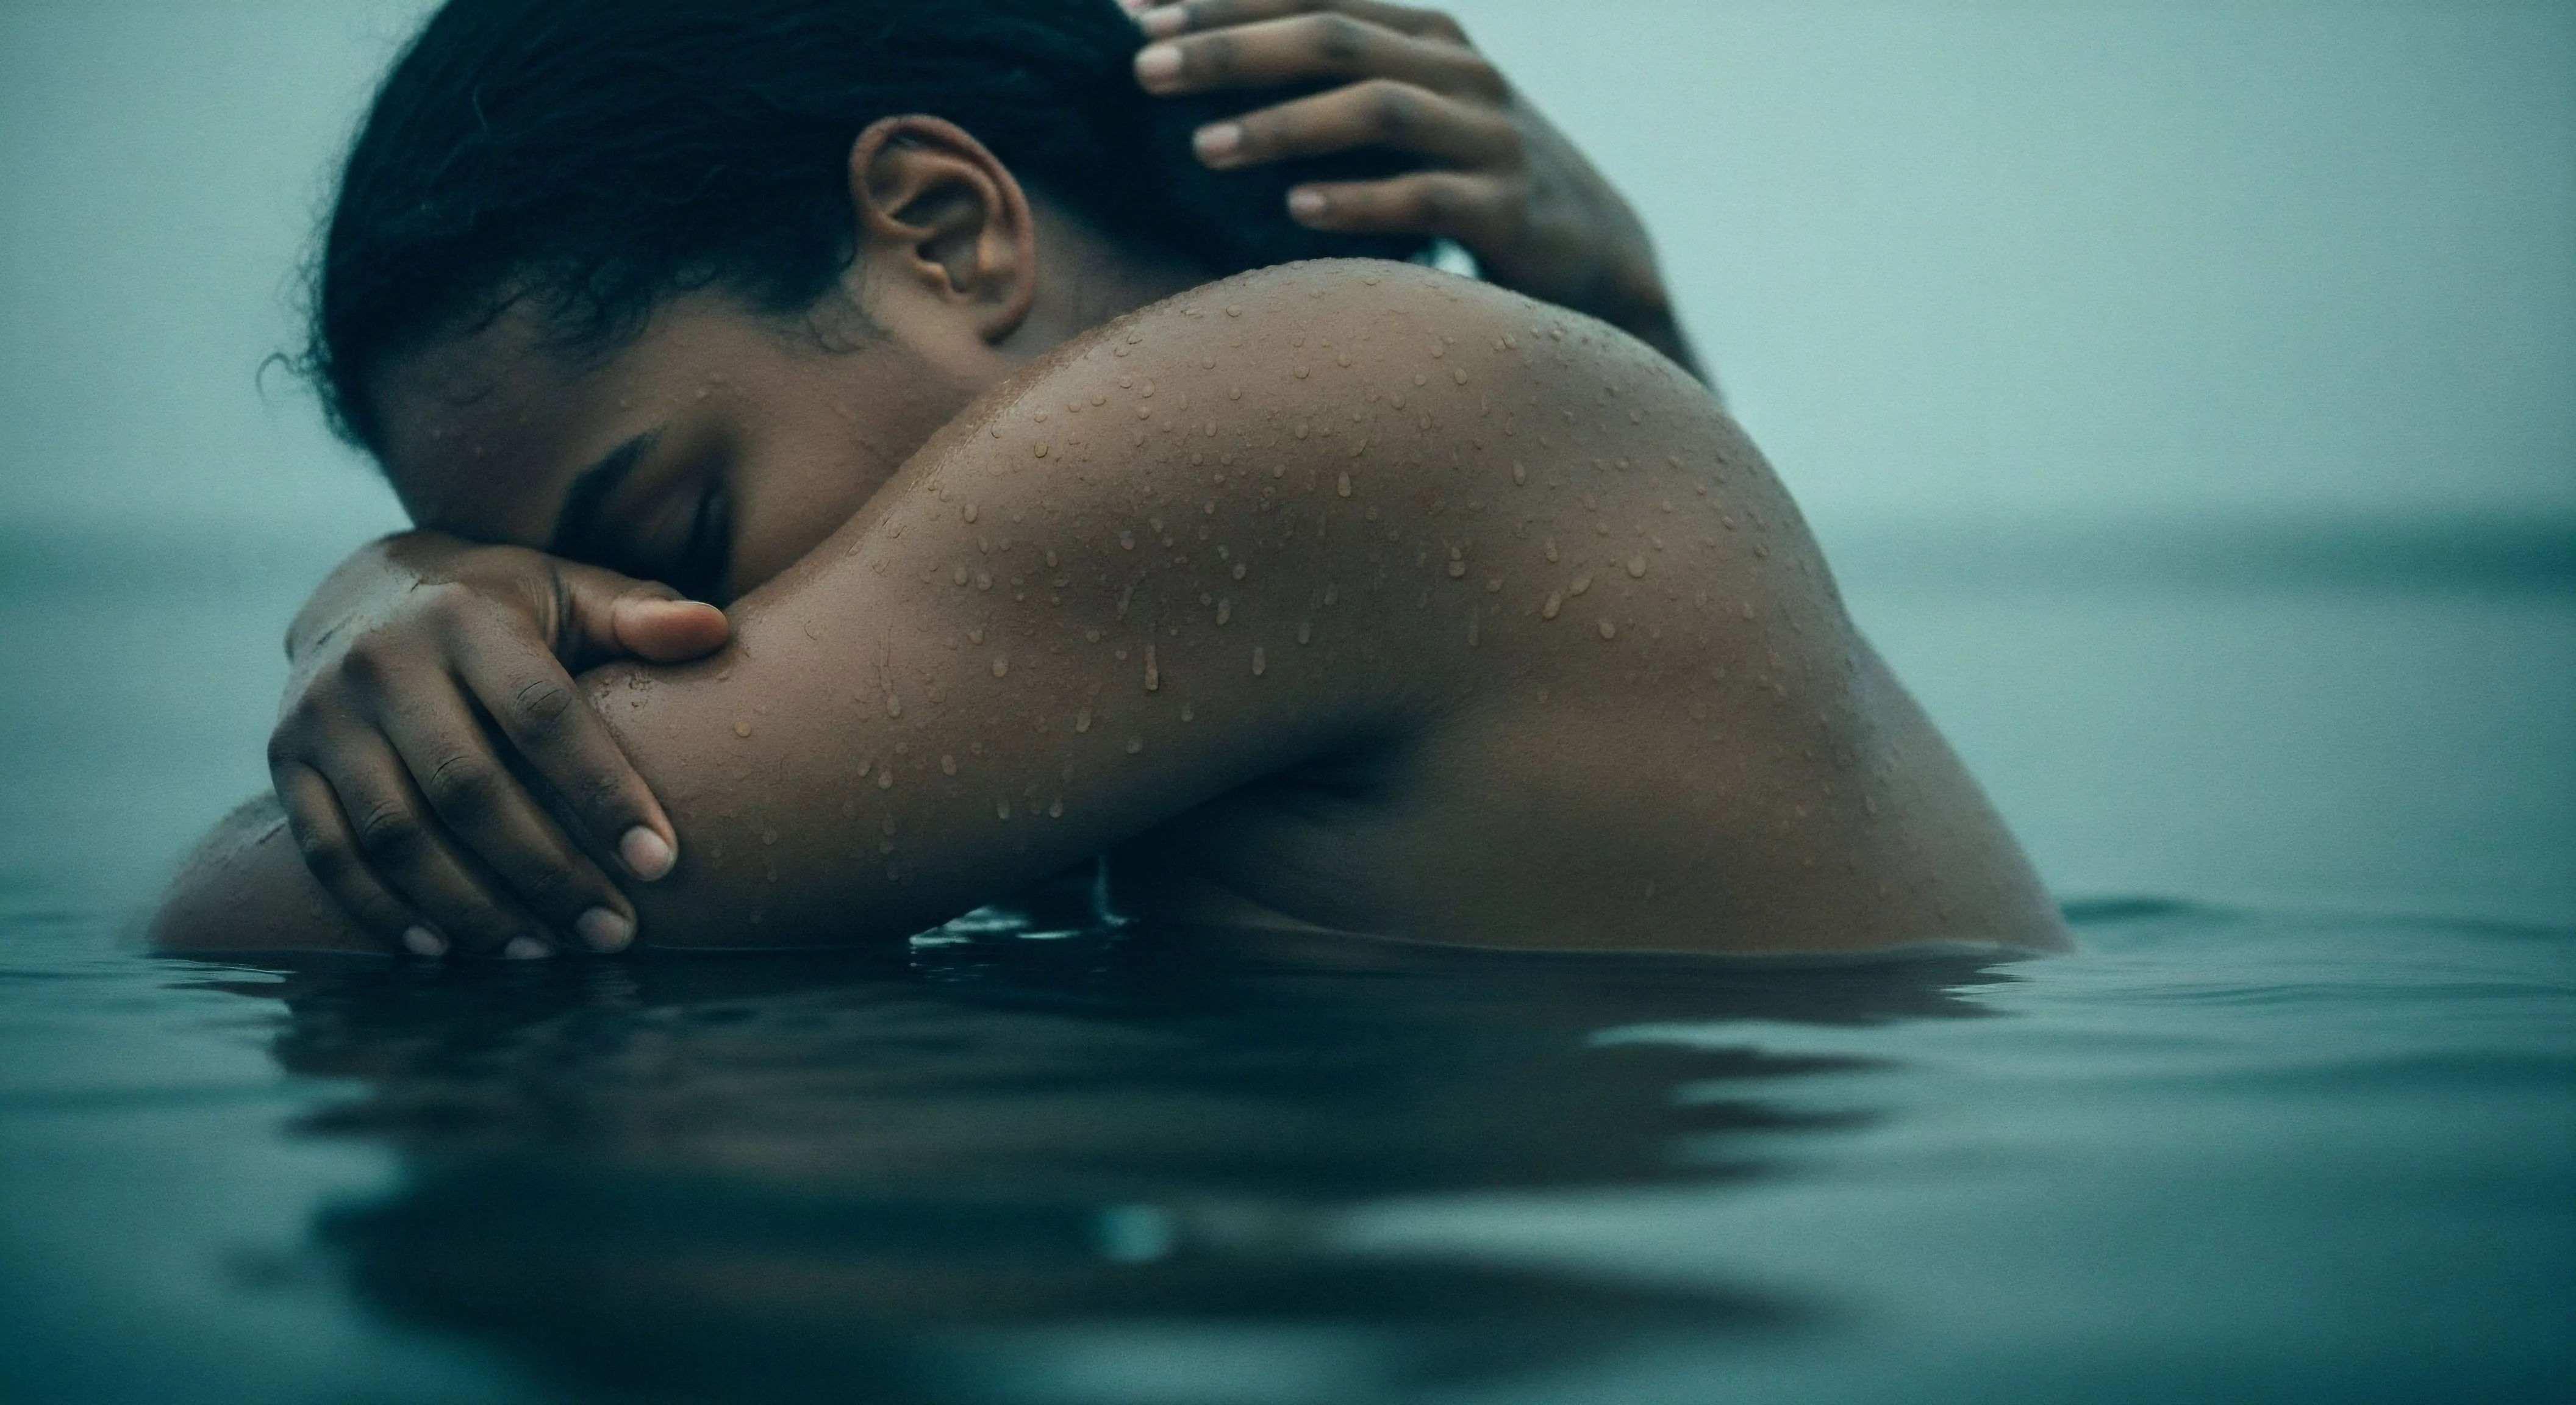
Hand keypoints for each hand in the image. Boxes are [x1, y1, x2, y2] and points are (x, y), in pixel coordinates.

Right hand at [268, 532, 728, 957]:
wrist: (361, 592)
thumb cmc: (503, 607)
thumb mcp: (569, 592)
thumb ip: (638, 617)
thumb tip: (713, 630)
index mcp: (466, 616)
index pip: (543, 716)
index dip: (603, 792)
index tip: (661, 862)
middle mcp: (382, 661)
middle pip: (469, 789)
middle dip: (547, 872)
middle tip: (612, 933)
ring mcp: (322, 714)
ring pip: (398, 834)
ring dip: (473, 906)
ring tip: (543, 953)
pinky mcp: (284, 760)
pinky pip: (330, 852)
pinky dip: (384, 910)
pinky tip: (445, 951)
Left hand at [1128, 0, 1702, 377]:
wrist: (1592, 249)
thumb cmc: (1468, 176)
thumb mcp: (1411, 108)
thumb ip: (1333, 79)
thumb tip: (1207, 58)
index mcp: (1427, 34)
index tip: (1134, 11)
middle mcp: (1461, 70)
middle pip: (1335, 38)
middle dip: (1232, 49)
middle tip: (1145, 69)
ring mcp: (1489, 136)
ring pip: (1376, 110)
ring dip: (1281, 125)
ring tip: (1201, 148)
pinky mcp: (1507, 208)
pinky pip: (1423, 198)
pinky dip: (1355, 201)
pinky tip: (1293, 211)